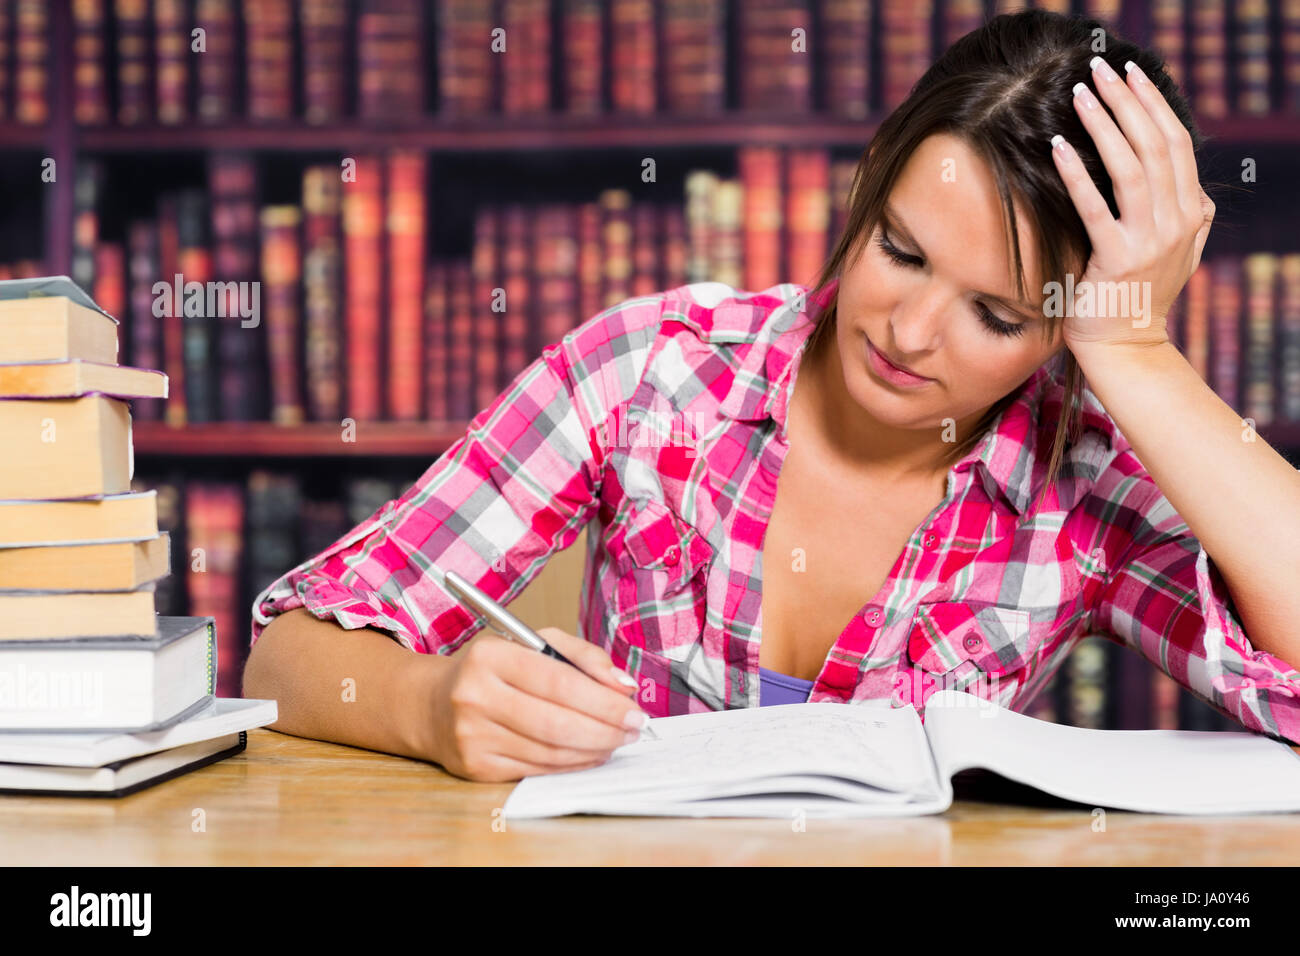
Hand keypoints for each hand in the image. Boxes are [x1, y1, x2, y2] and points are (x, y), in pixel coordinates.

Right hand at [429, 626, 648, 781]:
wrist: (431, 704)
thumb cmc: (494, 670)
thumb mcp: (533, 644)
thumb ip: (583, 656)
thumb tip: (625, 686)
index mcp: (490, 656)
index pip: (560, 683)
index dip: (604, 701)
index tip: (634, 709)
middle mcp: (475, 696)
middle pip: (557, 723)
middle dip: (606, 730)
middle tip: (634, 729)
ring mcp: (472, 735)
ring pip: (550, 752)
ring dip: (594, 750)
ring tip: (616, 741)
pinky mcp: (475, 767)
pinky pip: (536, 770)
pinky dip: (571, 765)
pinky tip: (589, 754)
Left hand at [1050, 56, 1214, 351]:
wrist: (1127, 348)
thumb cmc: (1138, 297)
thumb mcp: (1175, 253)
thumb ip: (1186, 217)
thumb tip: (1191, 187)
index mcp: (1190, 213)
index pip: (1177, 144)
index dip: (1154, 105)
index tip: (1131, 76)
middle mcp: (1176, 222)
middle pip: (1156, 146)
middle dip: (1129, 102)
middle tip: (1102, 71)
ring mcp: (1149, 242)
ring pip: (1133, 168)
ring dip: (1105, 126)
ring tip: (1081, 96)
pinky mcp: (1117, 260)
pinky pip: (1096, 208)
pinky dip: (1077, 174)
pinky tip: (1058, 147)